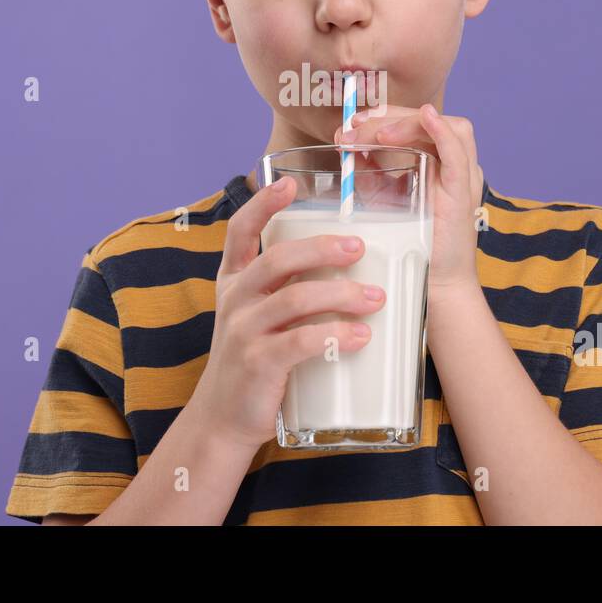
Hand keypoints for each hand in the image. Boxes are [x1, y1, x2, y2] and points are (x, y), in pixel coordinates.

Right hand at [192, 175, 388, 451]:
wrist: (225, 419)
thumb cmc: (255, 359)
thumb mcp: (258, 315)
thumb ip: (286, 288)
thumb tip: (348, 260)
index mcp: (234, 281)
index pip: (241, 231)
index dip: (263, 204)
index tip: (290, 183)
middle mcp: (235, 299)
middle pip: (278, 258)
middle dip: (323, 248)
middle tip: (360, 248)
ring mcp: (243, 331)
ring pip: (296, 298)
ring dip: (342, 294)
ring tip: (376, 297)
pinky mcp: (258, 363)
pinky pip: (301, 341)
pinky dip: (336, 335)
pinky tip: (361, 336)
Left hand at [335, 102, 483, 295]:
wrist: (432, 283)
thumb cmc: (412, 242)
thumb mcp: (384, 199)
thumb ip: (369, 171)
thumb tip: (347, 144)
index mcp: (438, 162)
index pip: (414, 123)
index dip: (384, 116)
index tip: (351, 124)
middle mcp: (454, 164)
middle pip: (426, 121)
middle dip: (388, 118)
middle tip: (354, 128)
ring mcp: (463, 176)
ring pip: (446, 127)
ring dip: (409, 123)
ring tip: (377, 134)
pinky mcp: (463, 192)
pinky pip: (458, 152)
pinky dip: (442, 130)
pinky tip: (427, 117)